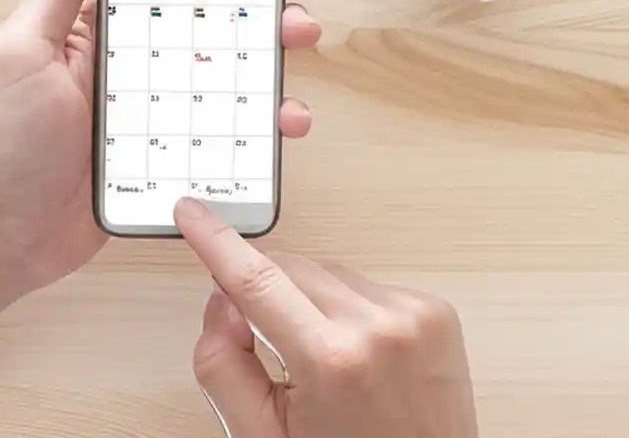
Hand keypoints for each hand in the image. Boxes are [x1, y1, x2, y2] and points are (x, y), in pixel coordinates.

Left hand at [0, 0, 336, 291]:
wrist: (17, 234)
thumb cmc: (9, 144)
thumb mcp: (21, 51)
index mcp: (105, 16)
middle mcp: (144, 48)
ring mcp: (168, 96)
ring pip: (241, 52)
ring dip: (282, 35)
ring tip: (301, 33)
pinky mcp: (185, 141)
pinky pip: (240, 119)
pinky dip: (273, 112)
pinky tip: (287, 114)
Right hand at [176, 198, 477, 437]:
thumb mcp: (262, 434)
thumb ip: (222, 363)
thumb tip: (224, 303)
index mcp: (332, 362)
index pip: (255, 281)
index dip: (215, 241)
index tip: (192, 213)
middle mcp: (379, 329)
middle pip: (287, 269)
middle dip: (264, 295)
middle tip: (267, 349)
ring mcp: (414, 316)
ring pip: (325, 273)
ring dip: (308, 303)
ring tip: (324, 365)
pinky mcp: (436, 312)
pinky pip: (365, 286)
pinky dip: (348, 310)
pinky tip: (357, 356)